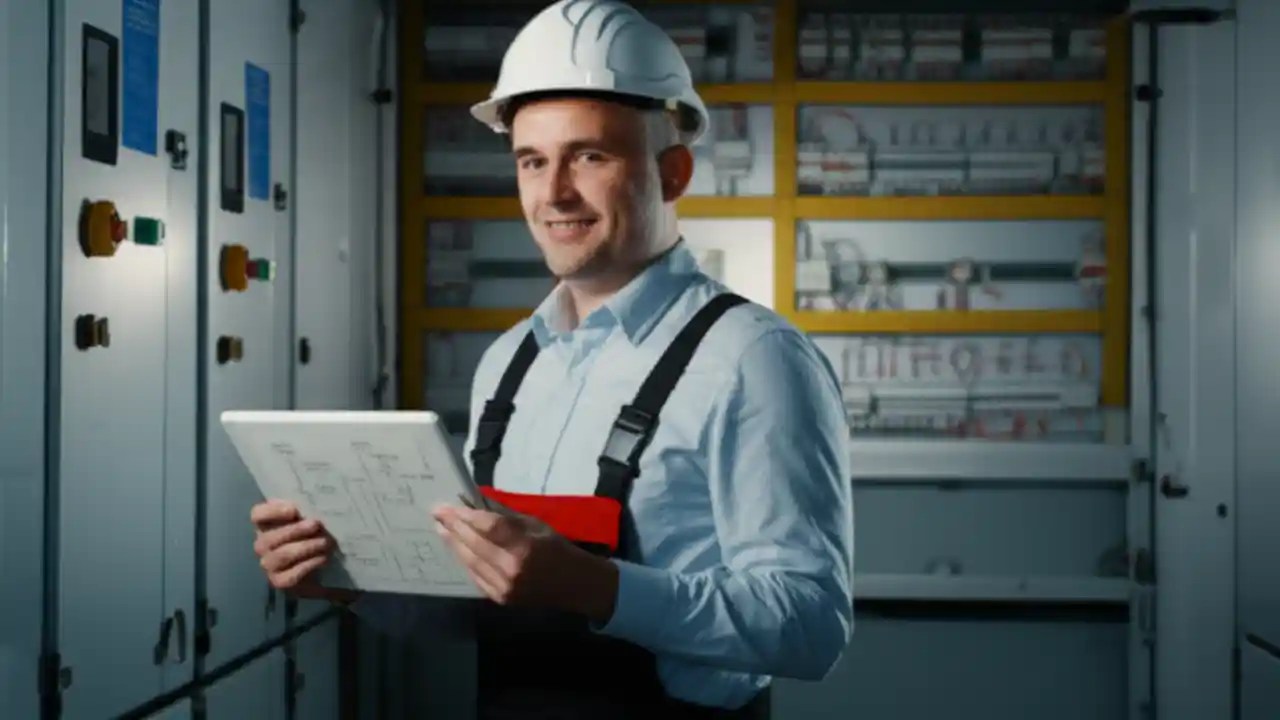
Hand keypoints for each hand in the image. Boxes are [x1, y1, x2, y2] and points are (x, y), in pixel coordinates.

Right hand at [250, 499, 357, 604]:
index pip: (257, 515)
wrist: (320, 563)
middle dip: (295, 530)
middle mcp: (262, 545)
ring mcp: (269, 565)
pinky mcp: (279, 581)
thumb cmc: (312, 533)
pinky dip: (308, 565)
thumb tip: (310, 505)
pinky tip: (323, 558)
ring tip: (324, 542)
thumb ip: (304, 509)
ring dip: (305, 547)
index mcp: (266, 525)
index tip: (294, 510)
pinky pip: (291, 575)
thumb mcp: (308, 517)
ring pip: (281, 556)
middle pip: (269, 537)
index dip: (272, 511)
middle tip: (316, 525)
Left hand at [432, 503, 618, 622]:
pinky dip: (464, 561)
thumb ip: (505, 517)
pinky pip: (475, 576)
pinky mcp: (499, 598)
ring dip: (453, 544)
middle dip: (453, 527)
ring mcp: (503, 586)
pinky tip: (456, 548)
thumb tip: (476, 503)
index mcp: (525, 546)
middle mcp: (511, 568)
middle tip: (437, 513)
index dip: (464, 516)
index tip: (447, 506)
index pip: (488, 527)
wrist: (575, 585)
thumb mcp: (536, 524)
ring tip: (441, 528)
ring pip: (470, 561)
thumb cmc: (557, 548)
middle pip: (474, 543)